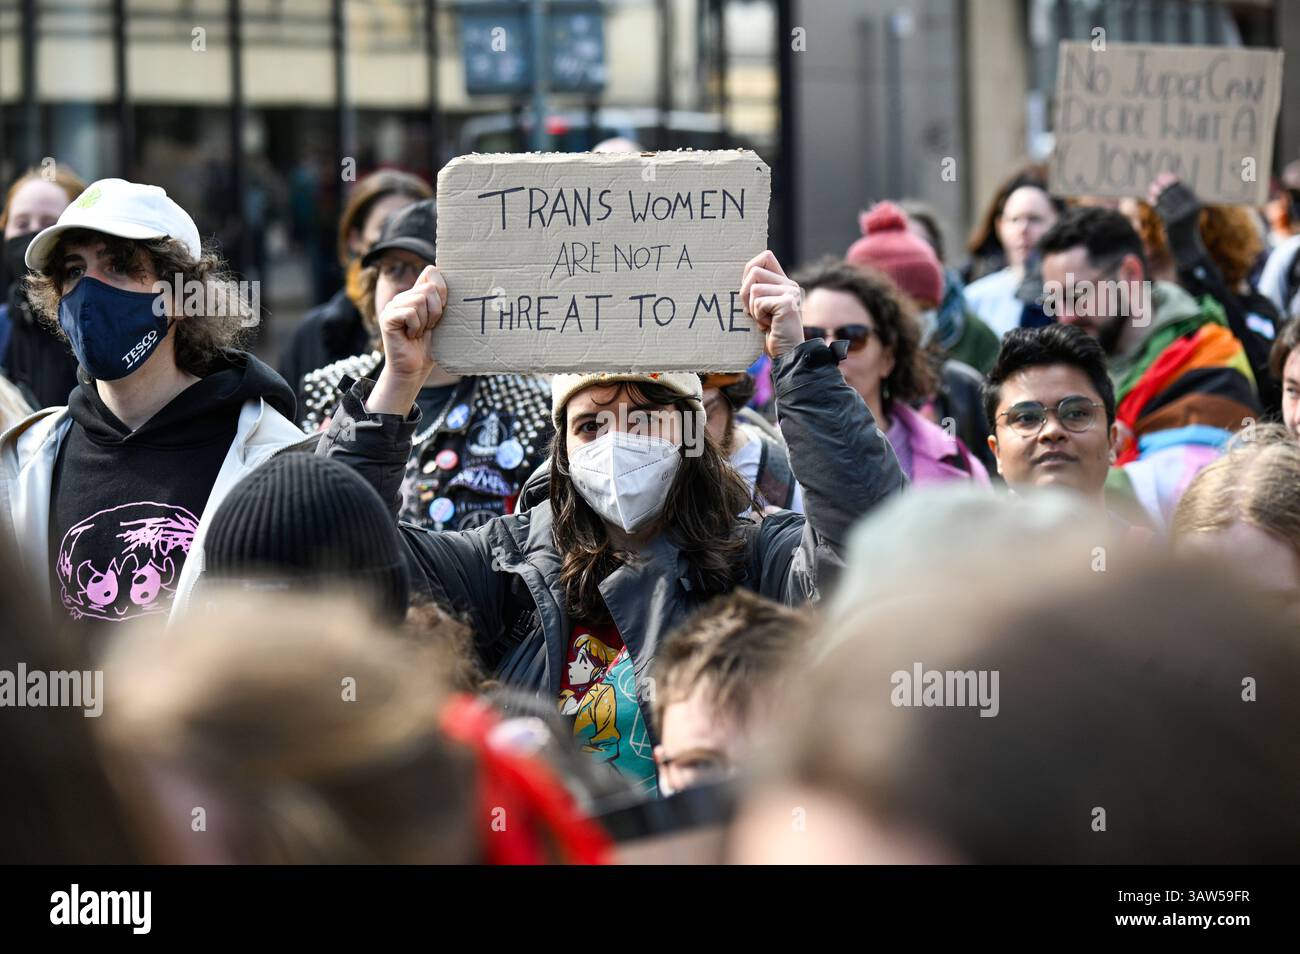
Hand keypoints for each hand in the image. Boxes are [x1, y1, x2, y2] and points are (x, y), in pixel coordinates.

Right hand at [367, 264, 446, 414]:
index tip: (441, 311)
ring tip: (419, 332)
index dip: (442, 290)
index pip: (431, 271)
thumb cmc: (430, 346)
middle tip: (428, 327)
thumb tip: (445, 273)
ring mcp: (393, 306)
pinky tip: (410, 336)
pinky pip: (410, 313)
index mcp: (416, 294)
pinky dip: (416, 327)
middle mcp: (403, 296)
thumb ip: (441, 298)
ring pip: (420, 300)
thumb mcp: (441, 319)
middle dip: (436, 311)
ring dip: (426, 321)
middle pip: (429, 288)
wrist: (415, 369)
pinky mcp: (387, 318)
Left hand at [741, 250, 803, 358]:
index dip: (749, 269)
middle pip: (753, 271)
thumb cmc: (771, 333)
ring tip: (764, 320)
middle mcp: (789, 284)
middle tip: (754, 312)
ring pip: (753, 289)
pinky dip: (758, 317)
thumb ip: (755, 290)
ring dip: (752, 309)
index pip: (765, 257)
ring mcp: (790, 292)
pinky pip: (758, 303)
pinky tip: (769, 325)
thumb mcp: (760, 308)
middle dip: (745, 294)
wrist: (787, 353)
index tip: (748, 291)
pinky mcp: (787, 302)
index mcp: (784, 282)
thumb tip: (741, 276)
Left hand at [1147, 174, 1203, 266]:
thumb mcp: (1187, 216)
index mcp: (1196, 204)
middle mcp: (1191, 209)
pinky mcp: (1173, 222)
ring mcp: (1182, 215)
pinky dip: (1156, 203)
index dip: (1175, 181)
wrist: (1187, 249)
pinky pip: (1162, 210)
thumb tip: (1168, 189)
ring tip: (1152, 187)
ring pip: (1167, 200)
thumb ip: (1181, 204)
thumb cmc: (1185, 231)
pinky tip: (1150, 198)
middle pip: (1175, 193)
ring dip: (1158, 192)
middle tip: (1157, 179)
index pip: (1184, 189)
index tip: (1166, 175)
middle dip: (1165, 185)